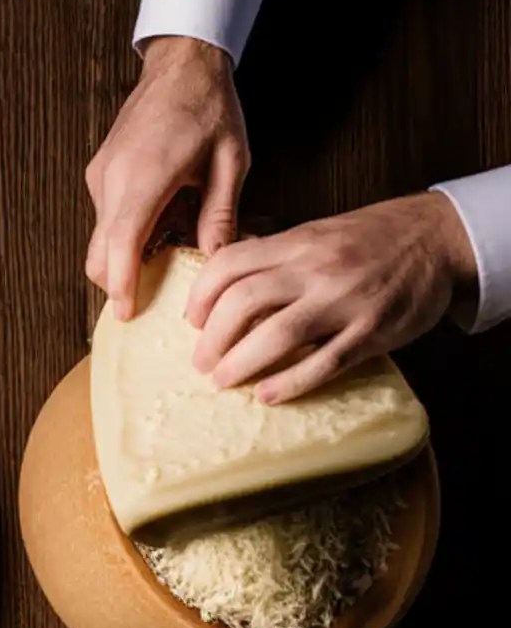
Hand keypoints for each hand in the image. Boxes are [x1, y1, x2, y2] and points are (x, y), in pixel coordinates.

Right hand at [86, 37, 249, 319]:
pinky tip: (162, 224)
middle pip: (99, 253)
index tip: (126, 314)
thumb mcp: (230, 163)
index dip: (121, 285)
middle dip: (119, 282)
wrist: (180, 65)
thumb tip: (217, 262)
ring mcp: (101, 176)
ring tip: (169, 252)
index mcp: (145, 176)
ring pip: (101, 239)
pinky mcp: (100, 173)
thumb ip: (220, 216)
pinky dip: (127, 235)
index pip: (121, 244)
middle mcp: (112, 179)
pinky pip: (106, 219)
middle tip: (155, 299)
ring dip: (127, 257)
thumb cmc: (209, 109)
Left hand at [185, 192, 477, 403]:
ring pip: (278, 335)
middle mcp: (314, 269)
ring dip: (240, 363)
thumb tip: (220, 282)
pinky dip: (290, 382)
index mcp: (295, 242)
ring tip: (222, 380)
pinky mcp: (372, 332)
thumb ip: (272, 255)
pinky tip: (267, 394)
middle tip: (201, 362)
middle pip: (243, 303)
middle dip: (212, 338)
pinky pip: (324, 362)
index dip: (200, 296)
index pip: (228, 264)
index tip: (192, 320)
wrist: (437, 237)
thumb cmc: (368, 239)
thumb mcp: (314, 233)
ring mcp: (344, 301)